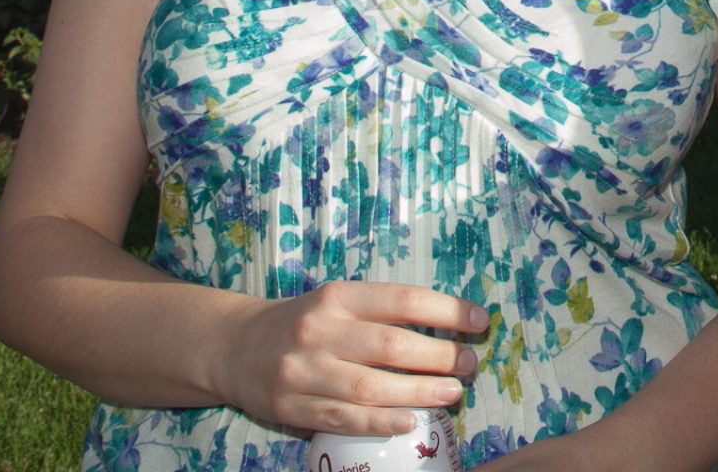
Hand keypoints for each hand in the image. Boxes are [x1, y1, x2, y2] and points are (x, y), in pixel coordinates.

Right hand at [218, 280, 484, 435]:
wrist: (237, 348)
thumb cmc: (307, 322)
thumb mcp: (341, 301)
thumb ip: (385, 312)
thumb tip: (450, 328)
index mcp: (339, 296)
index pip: (403, 299)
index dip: (447, 311)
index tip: (480, 322)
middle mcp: (320, 330)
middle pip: (390, 345)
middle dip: (438, 357)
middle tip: (470, 365)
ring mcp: (303, 371)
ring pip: (369, 386)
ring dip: (417, 393)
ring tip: (451, 395)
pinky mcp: (291, 408)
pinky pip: (342, 418)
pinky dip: (379, 422)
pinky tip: (409, 421)